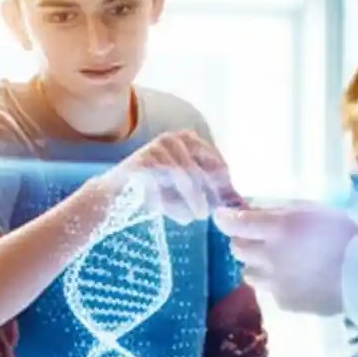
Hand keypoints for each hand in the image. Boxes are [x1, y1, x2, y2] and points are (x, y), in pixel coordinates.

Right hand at [102, 130, 242, 224]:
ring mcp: (157, 148)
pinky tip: (173, 214)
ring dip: (189, 201)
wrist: (115, 194)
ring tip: (191, 217)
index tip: (226, 206)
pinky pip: (163, 185)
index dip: (223, 186)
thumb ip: (212, 192)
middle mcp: (174, 138)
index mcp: (189, 139)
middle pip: (202, 171)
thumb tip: (242, 206)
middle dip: (206, 196)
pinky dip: (169, 203)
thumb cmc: (157, 191)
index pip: (217, 163)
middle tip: (206, 215)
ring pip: (184, 178)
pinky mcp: (142, 162)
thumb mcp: (188, 189)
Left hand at [212, 202, 357, 314]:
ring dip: (256, 264)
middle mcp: (270, 257)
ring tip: (277, 261)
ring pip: (248, 273)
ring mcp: (275, 283)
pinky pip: (270, 291)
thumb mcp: (314, 210)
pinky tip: (296, 279)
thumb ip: (281, 211)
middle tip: (258, 237)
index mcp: (279, 229)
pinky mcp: (285, 303)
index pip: (236, 223)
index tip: (222, 215)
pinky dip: (276, 284)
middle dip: (243, 240)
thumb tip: (255, 209)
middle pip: (237, 249)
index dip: (224, 218)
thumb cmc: (346, 235)